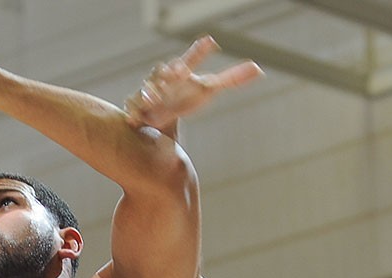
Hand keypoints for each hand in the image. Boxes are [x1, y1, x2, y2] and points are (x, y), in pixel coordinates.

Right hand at [124, 36, 262, 133]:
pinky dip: (133, 114)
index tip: (211, 42)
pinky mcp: (136, 109)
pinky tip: (134, 121)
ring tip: (156, 99)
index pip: (191, 59)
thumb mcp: (208, 89)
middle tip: (180, 70)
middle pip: (165, 70)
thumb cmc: (185, 97)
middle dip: (170, 70)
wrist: (158, 116)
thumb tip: (258, 69)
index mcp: (182, 73)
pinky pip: (132, 110)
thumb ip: (232, 79)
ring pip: (147, 89)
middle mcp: (163, 80)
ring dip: (150, 93)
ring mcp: (148, 93)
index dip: (200, 52)